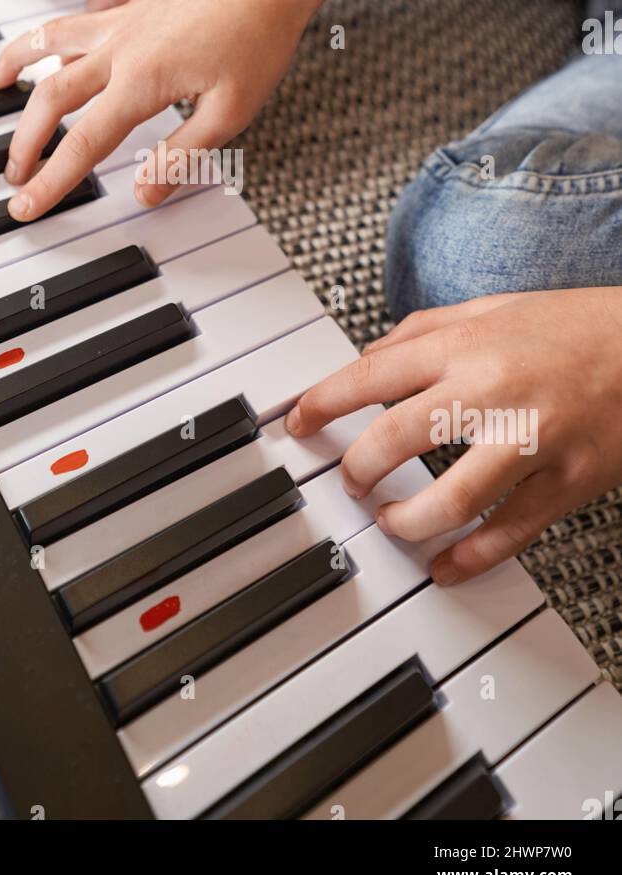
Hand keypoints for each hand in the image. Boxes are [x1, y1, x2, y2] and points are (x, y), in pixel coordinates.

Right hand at [0, 0, 320, 217]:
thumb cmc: (261, 35)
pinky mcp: (131, 3)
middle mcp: (120, 47)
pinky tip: (50, 51)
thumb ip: (181, 155)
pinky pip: (73, 23)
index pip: (83, 143)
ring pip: (48, 43)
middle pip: (50, 98)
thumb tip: (144, 193)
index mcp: (142, 80)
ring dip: (15, 67)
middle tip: (12, 173)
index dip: (50, 181)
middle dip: (24, 141)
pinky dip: (48, 40)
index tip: (26, 206)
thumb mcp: (231, 112)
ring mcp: (122, 20)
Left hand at [286, 288, 621, 584]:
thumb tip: (368, 359)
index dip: (324, 403)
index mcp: (467, 343)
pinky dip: (470, 558)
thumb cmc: (573, 325)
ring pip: (449, 499)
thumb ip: (425, 330)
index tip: (300, 421)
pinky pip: (510, 531)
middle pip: (396, 438)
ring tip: (392, 524)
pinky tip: (444, 566)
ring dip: (406, 522)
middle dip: (358, 469)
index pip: (371, 375)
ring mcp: (533, 438)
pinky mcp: (570, 479)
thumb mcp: (492, 308)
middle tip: (351, 483)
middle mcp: (492, 389)